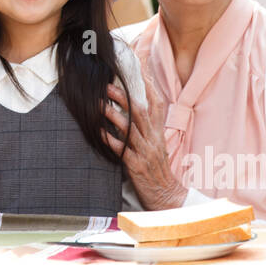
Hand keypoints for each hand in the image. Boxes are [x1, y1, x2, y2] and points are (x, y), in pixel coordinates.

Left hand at [102, 71, 186, 210]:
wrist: (167, 196)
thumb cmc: (157, 169)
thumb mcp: (156, 144)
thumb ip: (147, 126)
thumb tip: (134, 107)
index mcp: (158, 132)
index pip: (155, 103)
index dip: (147, 85)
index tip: (138, 68)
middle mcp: (153, 139)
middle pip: (140, 112)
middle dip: (123, 97)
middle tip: (106, 86)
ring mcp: (145, 152)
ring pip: (130, 129)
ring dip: (113, 115)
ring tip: (98, 105)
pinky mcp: (137, 166)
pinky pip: (123, 151)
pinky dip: (111, 142)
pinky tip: (100, 134)